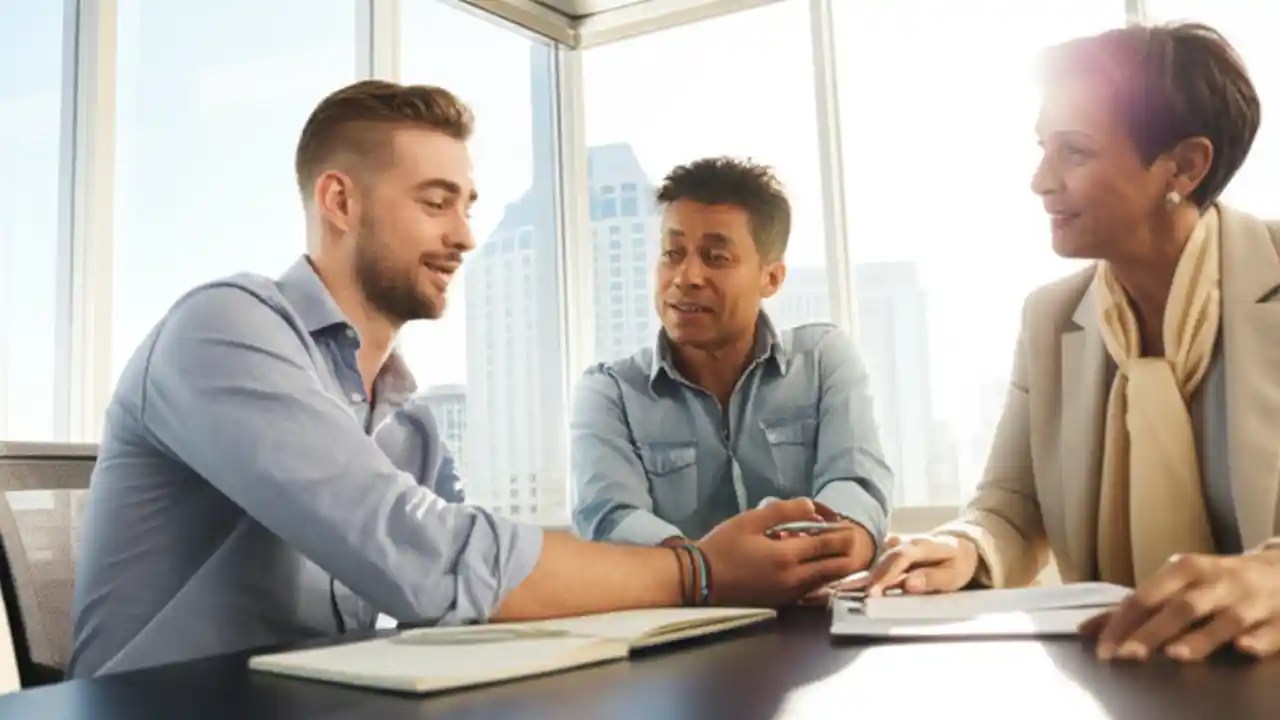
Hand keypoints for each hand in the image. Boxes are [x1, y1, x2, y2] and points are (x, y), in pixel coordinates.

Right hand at [698, 498, 863, 606]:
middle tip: (851, 542)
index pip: (828, 546)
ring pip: (825, 582)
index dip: (843, 536)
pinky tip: (815, 568)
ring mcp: (789, 594)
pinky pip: (811, 591)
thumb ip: (784, 511)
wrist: (701, 579)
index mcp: (787, 556)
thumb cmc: (723, 546)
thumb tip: (811, 506)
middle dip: (847, 555)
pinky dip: (820, 578)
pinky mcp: (782, 603)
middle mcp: (794, 579)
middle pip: (834, 569)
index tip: (850, 528)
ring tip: (835, 552)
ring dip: (834, 567)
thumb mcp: (750, 520)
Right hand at [839, 533, 979, 595]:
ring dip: (857, 578)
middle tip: (847, 595)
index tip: (874, 591)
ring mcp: (895, 547)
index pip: (901, 557)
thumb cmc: (957, 563)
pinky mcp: (889, 555)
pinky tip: (843, 586)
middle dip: (866, 579)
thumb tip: (908, 584)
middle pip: (883, 561)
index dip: (886, 574)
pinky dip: (860, 578)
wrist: (958, 546)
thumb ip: (932, 579)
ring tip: (837, 590)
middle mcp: (905, 542)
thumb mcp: (954, 574)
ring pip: (875, 563)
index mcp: (923, 544)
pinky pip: (874, 567)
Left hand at [1080, 550, 1279, 661]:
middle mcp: (1218, 582)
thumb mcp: (1177, 583)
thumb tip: (1087, 630)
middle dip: (1153, 630)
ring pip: (1226, 619)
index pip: (1147, 595)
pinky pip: (1271, 631)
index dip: (1123, 622)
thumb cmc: (1215, 581)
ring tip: (1176, 654)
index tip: (1103, 648)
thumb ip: (1136, 607)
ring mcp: (1252, 600)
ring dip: (1202, 637)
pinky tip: (1244, 648)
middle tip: (1127, 654)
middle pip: (1182, 607)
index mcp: (1186, 569)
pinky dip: (1258, 640)